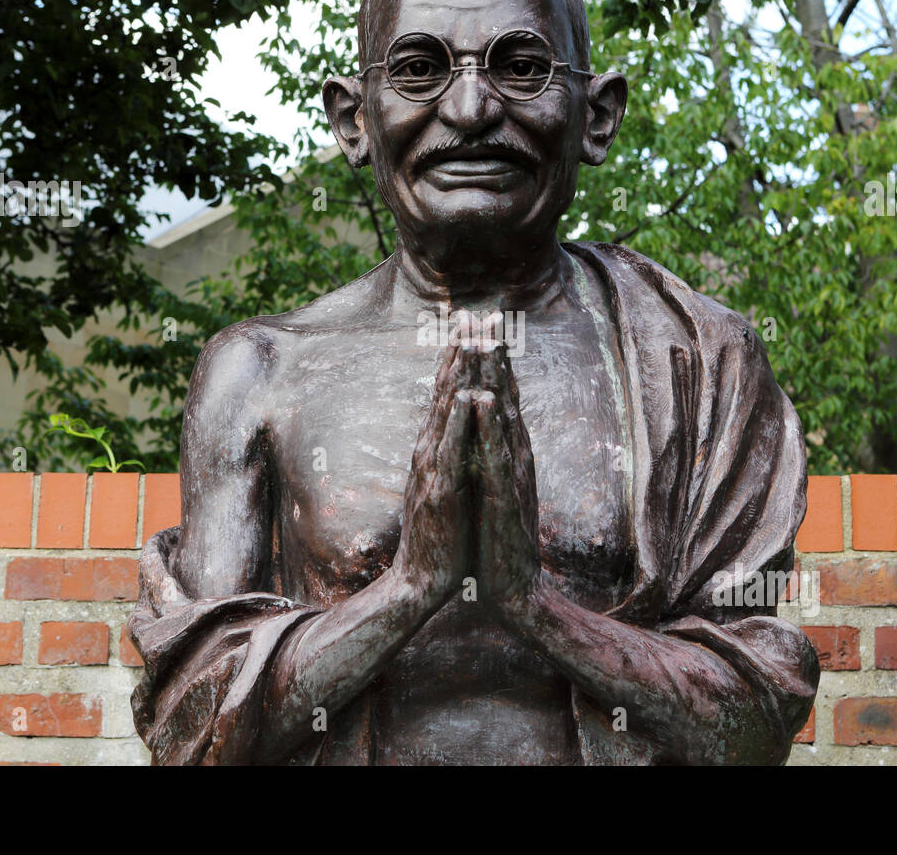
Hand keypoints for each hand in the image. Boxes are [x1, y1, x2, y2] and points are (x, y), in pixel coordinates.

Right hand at [391, 318, 476, 607]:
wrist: (421, 583)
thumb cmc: (440, 536)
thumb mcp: (448, 486)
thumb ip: (451, 455)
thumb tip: (460, 428)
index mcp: (436, 448)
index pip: (450, 394)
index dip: (462, 357)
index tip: (475, 323)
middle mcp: (430, 450)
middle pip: (446, 391)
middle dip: (462, 351)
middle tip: (474, 314)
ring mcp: (433, 469)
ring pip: (447, 412)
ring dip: (459, 374)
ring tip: (471, 340)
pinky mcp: (440, 491)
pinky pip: (452, 450)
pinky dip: (460, 421)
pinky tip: (468, 396)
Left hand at [469, 313, 541, 622]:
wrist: (514, 591)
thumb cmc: (499, 541)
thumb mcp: (494, 489)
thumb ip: (492, 457)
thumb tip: (484, 426)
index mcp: (509, 454)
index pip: (500, 397)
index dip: (491, 359)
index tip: (481, 321)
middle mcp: (515, 457)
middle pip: (506, 395)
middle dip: (496, 353)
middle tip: (489, 312)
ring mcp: (513, 476)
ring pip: (503, 417)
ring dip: (495, 378)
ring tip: (487, 341)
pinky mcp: (505, 498)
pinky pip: (496, 455)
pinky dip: (489, 425)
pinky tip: (483, 400)